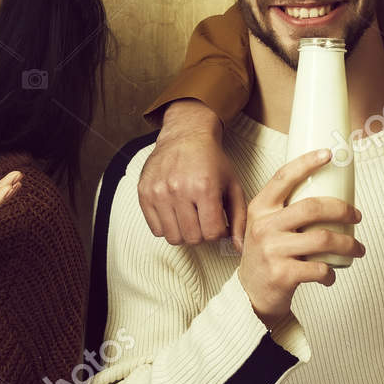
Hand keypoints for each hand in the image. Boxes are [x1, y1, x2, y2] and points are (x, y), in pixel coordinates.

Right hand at [138, 100, 247, 248]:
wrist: (186, 135)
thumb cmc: (212, 161)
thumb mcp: (233, 186)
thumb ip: (239, 218)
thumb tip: (240, 248)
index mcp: (204, 187)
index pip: (212, 233)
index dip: (218, 231)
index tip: (218, 220)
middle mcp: (179, 190)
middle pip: (192, 238)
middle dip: (202, 233)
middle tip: (204, 218)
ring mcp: (158, 192)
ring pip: (173, 237)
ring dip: (184, 232)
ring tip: (190, 216)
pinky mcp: (144, 193)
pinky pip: (155, 230)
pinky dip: (167, 226)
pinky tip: (175, 212)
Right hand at [238, 148, 364, 329]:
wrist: (251, 294)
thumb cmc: (267, 254)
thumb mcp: (266, 225)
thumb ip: (285, 209)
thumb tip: (327, 189)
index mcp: (260, 208)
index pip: (284, 177)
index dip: (307, 162)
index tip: (329, 154)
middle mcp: (264, 226)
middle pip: (312, 207)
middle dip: (343, 210)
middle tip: (358, 216)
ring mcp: (272, 250)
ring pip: (323, 239)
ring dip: (348, 244)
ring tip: (358, 249)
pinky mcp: (282, 274)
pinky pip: (319, 269)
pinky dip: (331, 274)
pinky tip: (331, 275)